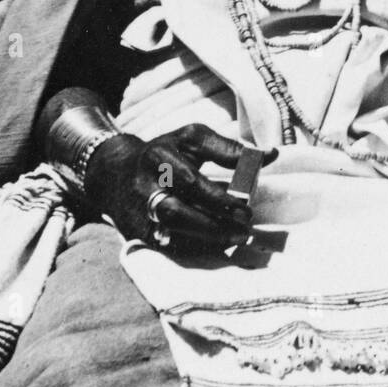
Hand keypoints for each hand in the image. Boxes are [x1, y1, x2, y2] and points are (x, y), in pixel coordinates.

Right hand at [83, 123, 252, 254]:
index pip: (189, 180)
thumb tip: (271, 154)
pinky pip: (166, 246)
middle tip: (245, 226)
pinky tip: (219, 245)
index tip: (246, 205)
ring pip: (168, 231)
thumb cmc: (168, 153)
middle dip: (213, 222)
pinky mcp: (137, 233)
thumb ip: (230, 148)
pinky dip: (195, 247)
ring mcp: (138, 212)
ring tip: (237, 237)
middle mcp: (144, 185)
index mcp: (159, 156)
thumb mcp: (193, 139)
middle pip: (174, 210)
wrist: (116, 174)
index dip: (218, 196)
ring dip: (206, 237)